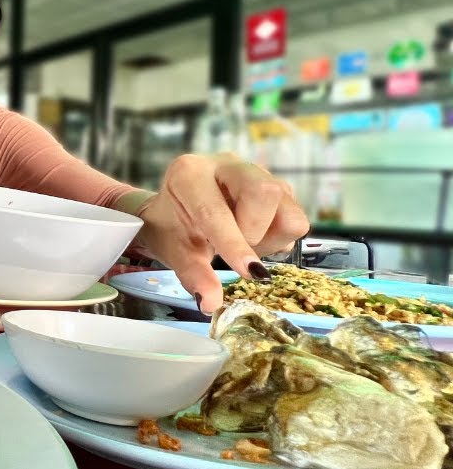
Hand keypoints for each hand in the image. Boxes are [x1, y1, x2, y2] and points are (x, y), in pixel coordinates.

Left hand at [135, 153, 308, 313]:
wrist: (176, 209)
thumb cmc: (172, 226)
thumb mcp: (173, 250)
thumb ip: (192, 274)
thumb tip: (210, 303)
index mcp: (190, 173)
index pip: (216, 210)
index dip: (234, 243)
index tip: (250, 272)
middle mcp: (227, 164)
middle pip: (266, 192)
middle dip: (255, 232)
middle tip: (234, 249)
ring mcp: (257, 172)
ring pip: (288, 206)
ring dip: (269, 237)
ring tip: (242, 243)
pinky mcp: (278, 187)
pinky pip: (295, 218)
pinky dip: (278, 237)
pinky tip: (253, 238)